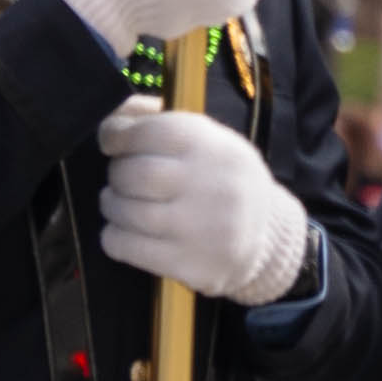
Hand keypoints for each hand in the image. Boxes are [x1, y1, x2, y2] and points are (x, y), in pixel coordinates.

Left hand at [92, 101, 314, 304]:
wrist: (270, 236)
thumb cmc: (222, 179)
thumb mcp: (206, 138)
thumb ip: (155, 118)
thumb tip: (111, 115)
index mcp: (215, 148)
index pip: (150, 132)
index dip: (118, 134)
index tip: (112, 141)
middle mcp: (212, 185)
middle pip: (133, 174)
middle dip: (117, 174)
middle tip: (121, 178)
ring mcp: (203, 229)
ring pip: (125, 211)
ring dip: (112, 205)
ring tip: (122, 202)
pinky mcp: (191, 265)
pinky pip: (124, 246)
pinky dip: (114, 236)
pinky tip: (127, 230)